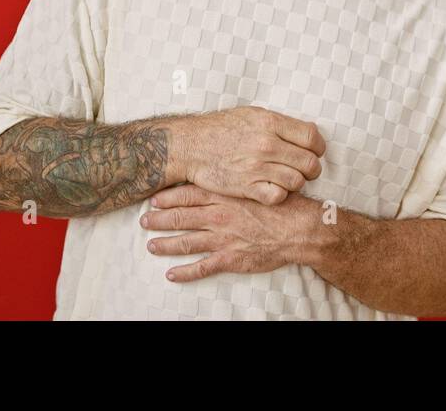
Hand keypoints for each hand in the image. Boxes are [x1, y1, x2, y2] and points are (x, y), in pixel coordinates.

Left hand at [140, 183, 318, 281]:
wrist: (300, 228)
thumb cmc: (283, 204)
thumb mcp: (259, 182)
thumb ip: (240, 179)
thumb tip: (226, 170)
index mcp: (225, 196)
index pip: (189, 194)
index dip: (169, 197)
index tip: (154, 198)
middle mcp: (219, 216)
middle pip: (181, 217)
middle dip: (159, 220)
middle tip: (144, 221)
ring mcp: (223, 239)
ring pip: (186, 242)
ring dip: (166, 245)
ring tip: (151, 246)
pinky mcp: (231, 259)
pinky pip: (202, 268)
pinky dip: (185, 273)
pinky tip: (171, 275)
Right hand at [167, 106, 325, 204]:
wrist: (190, 146)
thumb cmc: (220, 129)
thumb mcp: (252, 115)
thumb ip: (279, 124)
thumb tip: (307, 133)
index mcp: (270, 123)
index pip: (312, 138)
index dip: (318, 148)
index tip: (314, 152)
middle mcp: (267, 144)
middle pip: (310, 163)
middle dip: (311, 169)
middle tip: (304, 170)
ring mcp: (257, 167)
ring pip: (297, 182)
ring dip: (296, 183)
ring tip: (287, 179)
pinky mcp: (247, 187)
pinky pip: (278, 196)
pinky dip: (280, 195)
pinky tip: (273, 188)